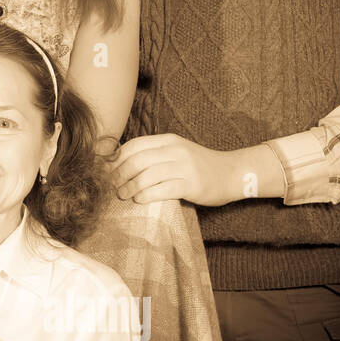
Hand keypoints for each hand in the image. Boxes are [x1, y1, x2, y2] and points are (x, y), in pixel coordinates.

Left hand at [109, 133, 238, 205]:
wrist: (233, 173)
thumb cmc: (199, 166)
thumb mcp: (176, 152)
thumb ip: (154, 154)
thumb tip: (120, 164)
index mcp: (169, 140)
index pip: (135, 145)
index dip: (117, 158)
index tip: (106, 170)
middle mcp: (175, 150)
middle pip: (137, 160)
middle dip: (119, 174)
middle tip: (110, 186)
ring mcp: (184, 167)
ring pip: (147, 175)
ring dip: (130, 187)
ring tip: (122, 195)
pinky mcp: (192, 184)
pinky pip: (163, 190)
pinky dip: (147, 195)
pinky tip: (140, 200)